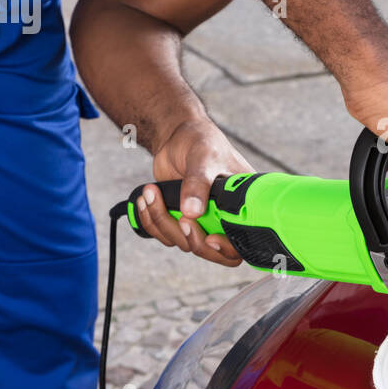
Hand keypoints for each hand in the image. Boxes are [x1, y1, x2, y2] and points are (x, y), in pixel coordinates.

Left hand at [134, 118, 253, 266]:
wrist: (176, 137)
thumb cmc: (201, 141)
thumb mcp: (203, 157)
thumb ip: (198, 184)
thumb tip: (193, 212)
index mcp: (242, 203)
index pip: (242, 240)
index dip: (227, 248)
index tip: (210, 238)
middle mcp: (225, 216)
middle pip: (212, 251)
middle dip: (190, 238)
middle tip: (180, 218)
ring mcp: (202, 220)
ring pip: (184, 243)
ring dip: (162, 222)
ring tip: (151, 193)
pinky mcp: (180, 220)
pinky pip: (165, 234)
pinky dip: (150, 220)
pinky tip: (144, 199)